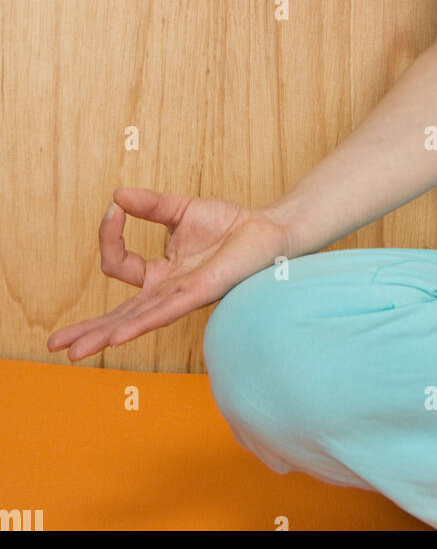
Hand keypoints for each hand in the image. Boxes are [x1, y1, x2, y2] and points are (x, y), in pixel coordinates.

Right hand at [46, 186, 291, 361]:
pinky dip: (141, 323)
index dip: (110, 235)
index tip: (115, 208)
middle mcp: (168, 290)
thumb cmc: (230, 224)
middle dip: (88, 330)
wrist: (268, 229)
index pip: (118, 264)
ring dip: (104, 335)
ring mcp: (183, 295)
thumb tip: (117, 195)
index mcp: (161, 272)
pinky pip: (165, 311)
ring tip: (76, 352)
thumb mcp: (181, 208)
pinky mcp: (202, 292)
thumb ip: (150, 205)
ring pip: (136, 319)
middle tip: (55, 344)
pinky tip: (119, 337)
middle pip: (119, 314)